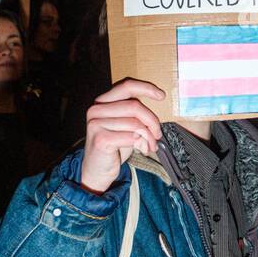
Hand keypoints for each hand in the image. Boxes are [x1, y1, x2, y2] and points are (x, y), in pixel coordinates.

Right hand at [82, 78, 164, 193]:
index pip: (126, 86)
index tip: (161, 96)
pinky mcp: (101, 139)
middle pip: (135, 106)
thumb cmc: (113, 146)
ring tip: (150, 145)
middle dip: (152, 121)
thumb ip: (135, 111)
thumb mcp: (125, 124)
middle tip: (158, 134)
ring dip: (149, 137)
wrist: (96, 170)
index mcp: (102, 102)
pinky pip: (132, 137)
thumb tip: (158, 98)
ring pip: (135, 123)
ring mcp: (96, 124)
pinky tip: (142, 150)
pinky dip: (142, 144)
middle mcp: (96, 110)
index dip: (146, 88)